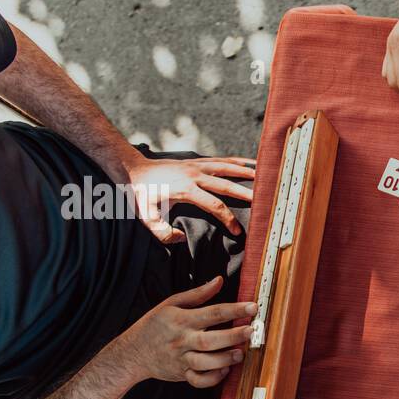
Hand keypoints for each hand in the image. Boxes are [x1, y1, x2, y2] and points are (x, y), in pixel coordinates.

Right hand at [112, 276, 253, 387]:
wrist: (132, 352)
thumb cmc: (154, 325)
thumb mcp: (171, 304)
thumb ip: (198, 294)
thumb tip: (219, 280)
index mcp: (182, 319)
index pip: (212, 313)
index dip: (234, 310)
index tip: (253, 307)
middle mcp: (183, 340)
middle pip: (210, 340)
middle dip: (233, 336)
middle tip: (251, 331)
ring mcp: (182, 359)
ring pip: (206, 362)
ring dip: (225, 359)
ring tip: (240, 353)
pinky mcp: (182, 374)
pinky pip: (199, 380)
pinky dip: (212, 378)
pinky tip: (224, 370)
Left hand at [123, 152, 255, 242]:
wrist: (132, 169)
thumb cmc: (140, 195)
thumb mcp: (144, 217)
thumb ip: (161, 231)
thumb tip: (181, 238)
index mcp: (186, 189)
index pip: (215, 205)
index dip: (228, 219)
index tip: (238, 232)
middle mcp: (195, 175)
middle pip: (227, 185)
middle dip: (247, 194)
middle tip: (265, 202)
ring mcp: (197, 166)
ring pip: (228, 168)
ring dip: (247, 172)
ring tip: (266, 177)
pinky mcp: (197, 162)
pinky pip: (222, 161)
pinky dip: (238, 161)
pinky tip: (251, 162)